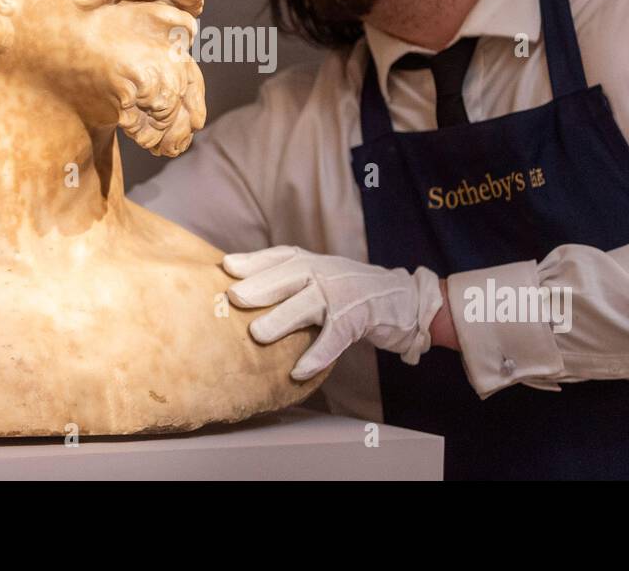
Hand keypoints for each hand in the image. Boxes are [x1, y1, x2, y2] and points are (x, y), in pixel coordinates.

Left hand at [222, 245, 444, 381]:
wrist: (402, 299)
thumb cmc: (350, 290)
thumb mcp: (321, 275)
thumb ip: (290, 279)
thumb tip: (243, 288)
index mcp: (312, 262)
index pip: (279, 257)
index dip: (253, 260)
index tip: (226, 266)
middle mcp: (325, 273)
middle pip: (289, 276)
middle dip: (261, 285)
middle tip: (234, 297)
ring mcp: (342, 295)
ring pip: (308, 305)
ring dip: (282, 319)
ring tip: (257, 333)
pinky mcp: (358, 319)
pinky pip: (334, 338)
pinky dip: (317, 354)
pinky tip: (299, 371)